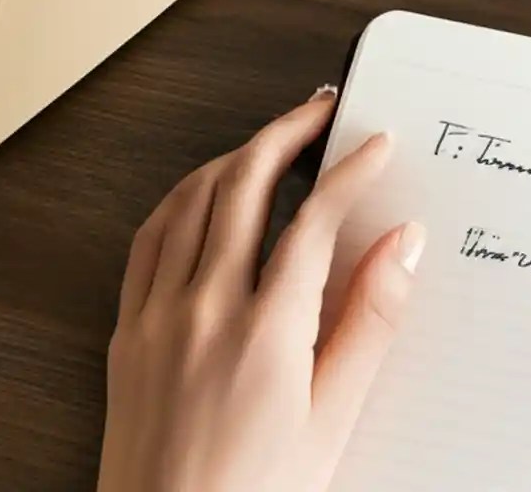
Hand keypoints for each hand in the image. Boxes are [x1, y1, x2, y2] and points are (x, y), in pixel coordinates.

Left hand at [97, 89, 423, 491]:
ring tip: (270, 140)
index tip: (374, 146)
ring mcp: (157, 316)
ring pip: (192, 199)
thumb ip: (370, 322)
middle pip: (245, 185)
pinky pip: (149, 238)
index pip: (315, 219)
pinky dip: (182, 198)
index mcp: (266, 331)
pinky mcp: (128, 332)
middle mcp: (204, 309)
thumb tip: (402, 247)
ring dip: (235, 155)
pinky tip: (203, 194)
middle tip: (319, 112)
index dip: (350, 171)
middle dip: (287, 133)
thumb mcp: (334, 418)